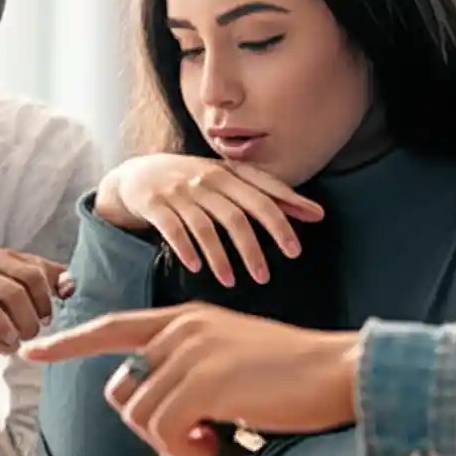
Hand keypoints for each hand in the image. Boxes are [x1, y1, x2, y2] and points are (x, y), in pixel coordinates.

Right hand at [0, 249, 72, 353]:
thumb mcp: (1, 281)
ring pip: (12, 294)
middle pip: (31, 279)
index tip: (55, 313)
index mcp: (6, 257)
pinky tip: (4, 344)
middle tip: (36, 330)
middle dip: (40, 309)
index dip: (55, 291)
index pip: (42, 268)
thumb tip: (70, 286)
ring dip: (24, 322)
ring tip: (20, 339)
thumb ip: (35, 280)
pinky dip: (0, 330)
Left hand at [25, 302, 358, 455]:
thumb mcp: (230, 359)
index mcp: (188, 319)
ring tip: (212, 442)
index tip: (33, 349)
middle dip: (146, 427)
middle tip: (194, 439)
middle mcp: (183, 328)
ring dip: (171, 444)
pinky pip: (162, 428)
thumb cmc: (290, 375)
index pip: (115, 327)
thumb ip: (188, 370)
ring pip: (139, 414)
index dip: (70, 341)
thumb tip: (155, 410)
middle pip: (122, 388)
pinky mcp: (204, 378)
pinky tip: (215, 444)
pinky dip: (183, 449)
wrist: (336, 372)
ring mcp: (192, 351)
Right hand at [93, 155, 324, 286]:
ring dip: (220, 257)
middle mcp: (207, 179)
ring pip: (205, 227)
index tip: (296, 248)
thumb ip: (270, 195)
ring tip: (233, 283)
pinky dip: (186, 249)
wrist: (139, 173)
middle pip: (237, 214)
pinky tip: (196, 268)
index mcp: (230, 172)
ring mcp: (179, 192)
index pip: (263, 193)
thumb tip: (316, 212)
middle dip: (254, 246)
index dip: (282, 219)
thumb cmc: (195, 181)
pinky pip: (172, 229)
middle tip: (266, 276)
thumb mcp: (231, 181)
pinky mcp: (155, 204)